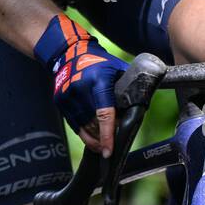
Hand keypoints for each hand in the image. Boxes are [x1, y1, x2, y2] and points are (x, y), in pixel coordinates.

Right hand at [34, 14, 128, 156]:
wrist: (69, 52)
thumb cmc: (100, 62)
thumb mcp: (118, 69)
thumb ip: (130, 86)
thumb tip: (145, 105)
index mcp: (98, 81)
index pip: (104, 113)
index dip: (107, 135)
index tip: (109, 151)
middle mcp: (80, 89)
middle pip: (93, 124)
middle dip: (105, 137)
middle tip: (113, 144)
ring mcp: (67, 96)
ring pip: (83, 127)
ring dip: (95, 138)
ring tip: (103, 147)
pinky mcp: (60, 101)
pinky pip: (74, 124)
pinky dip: (84, 134)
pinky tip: (93, 140)